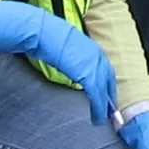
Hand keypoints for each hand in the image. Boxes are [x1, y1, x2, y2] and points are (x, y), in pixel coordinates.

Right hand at [0, 0, 118, 124]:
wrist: (39, 31)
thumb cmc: (45, 36)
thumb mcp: (62, 45)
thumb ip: (71, 55)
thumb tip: (69, 64)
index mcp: (89, 45)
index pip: (104, 66)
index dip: (106, 82)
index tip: (107, 94)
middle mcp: (95, 53)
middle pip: (108, 77)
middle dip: (109, 94)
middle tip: (108, 110)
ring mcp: (92, 62)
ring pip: (103, 88)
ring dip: (104, 105)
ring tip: (100, 118)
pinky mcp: (85, 72)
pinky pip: (96, 93)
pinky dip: (98, 106)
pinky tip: (96, 116)